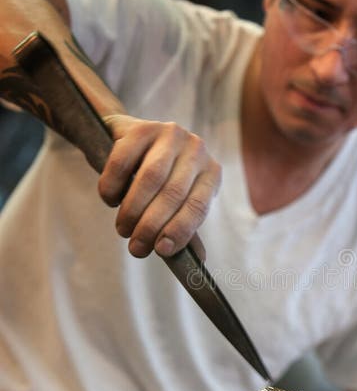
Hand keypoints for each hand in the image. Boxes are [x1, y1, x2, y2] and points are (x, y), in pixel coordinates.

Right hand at [98, 114, 220, 257]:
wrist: (130, 139)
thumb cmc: (159, 179)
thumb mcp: (177, 202)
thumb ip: (186, 227)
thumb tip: (199, 263)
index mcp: (211, 172)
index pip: (199, 206)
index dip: (180, 230)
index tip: (161, 250)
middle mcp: (196, 149)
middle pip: (173, 193)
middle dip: (152, 226)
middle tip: (135, 248)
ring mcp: (170, 134)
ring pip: (150, 178)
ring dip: (133, 210)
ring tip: (123, 229)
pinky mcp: (140, 127)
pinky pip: (123, 161)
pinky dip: (113, 186)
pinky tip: (110, 200)